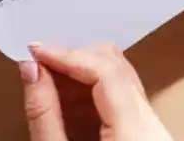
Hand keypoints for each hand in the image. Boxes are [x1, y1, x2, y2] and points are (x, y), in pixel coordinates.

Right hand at [20, 43, 172, 140]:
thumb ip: (44, 114)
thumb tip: (31, 71)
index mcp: (135, 132)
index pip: (105, 69)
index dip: (67, 54)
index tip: (37, 50)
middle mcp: (152, 126)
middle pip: (114, 65)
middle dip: (72, 60)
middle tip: (38, 63)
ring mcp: (152, 127)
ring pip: (118, 76)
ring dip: (80, 75)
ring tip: (47, 83)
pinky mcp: (145, 131)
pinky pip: (121, 96)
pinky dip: (91, 92)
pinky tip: (67, 101)